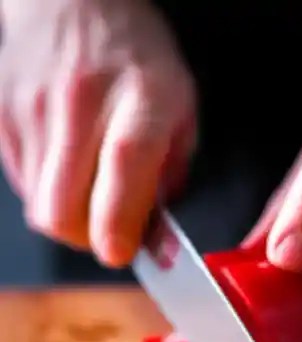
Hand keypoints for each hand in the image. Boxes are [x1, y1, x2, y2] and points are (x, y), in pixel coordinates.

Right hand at [0, 0, 195, 266]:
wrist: (69, 3)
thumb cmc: (136, 58)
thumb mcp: (180, 105)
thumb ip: (171, 170)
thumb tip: (155, 232)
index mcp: (143, 98)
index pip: (125, 163)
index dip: (119, 220)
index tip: (121, 251)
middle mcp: (83, 103)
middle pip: (65, 204)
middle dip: (89, 237)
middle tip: (111, 232)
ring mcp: (35, 110)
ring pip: (41, 205)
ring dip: (70, 217)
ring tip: (93, 193)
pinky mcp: (3, 118)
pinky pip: (23, 184)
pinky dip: (49, 192)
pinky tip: (69, 168)